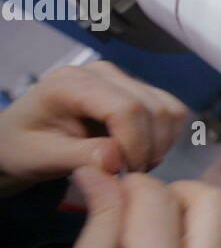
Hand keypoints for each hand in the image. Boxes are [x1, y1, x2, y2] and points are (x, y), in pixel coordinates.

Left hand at [0, 61, 185, 191]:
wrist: (22, 138)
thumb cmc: (25, 146)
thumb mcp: (41, 157)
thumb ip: (79, 156)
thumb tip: (117, 160)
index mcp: (71, 84)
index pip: (126, 108)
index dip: (136, 144)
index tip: (124, 172)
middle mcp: (102, 73)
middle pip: (154, 107)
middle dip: (151, 148)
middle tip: (130, 174)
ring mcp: (123, 79)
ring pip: (169, 109)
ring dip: (162, 143)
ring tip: (136, 164)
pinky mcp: (137, 90)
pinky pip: (171, 111)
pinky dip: (165, 137)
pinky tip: (142, 152)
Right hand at [29, 168, 220, 247]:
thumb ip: (100, 220)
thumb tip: (104, 170)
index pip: (158, 197)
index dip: (128, 186)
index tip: (110, 197)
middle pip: (213, 197)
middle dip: (175, 190)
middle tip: (141, 210)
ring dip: (204, 208)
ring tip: (165, 226)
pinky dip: (220, 227)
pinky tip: (182, 242)